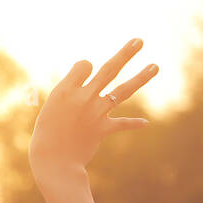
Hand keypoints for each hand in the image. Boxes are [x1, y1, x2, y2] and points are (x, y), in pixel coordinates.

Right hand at [29, 37, 156, 184]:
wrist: (53, 162)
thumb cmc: (46, 134)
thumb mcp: (52, 107)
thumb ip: (73, 94)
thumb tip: (95, 88)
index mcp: (65, 90)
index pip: (84, 65)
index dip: (84, 68)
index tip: (80, 74)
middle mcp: (83, 98)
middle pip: (109, 70)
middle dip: (126, 54)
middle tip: (139, 41)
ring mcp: (96, 113)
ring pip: (123, 91)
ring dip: (141, 78)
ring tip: (156, 66)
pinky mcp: (103, 129)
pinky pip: (122, 123)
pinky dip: (133, 123)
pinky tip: (145, 123)